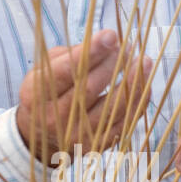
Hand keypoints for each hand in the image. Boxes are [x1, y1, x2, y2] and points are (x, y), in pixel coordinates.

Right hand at [16, 29, 153, 163]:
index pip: (66, 71)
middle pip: (89, 88)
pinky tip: (144, 85)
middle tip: (126, 46)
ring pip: (109, 108)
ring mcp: (76, 135)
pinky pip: (122, 124)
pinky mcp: (95, 146)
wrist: (40, 139)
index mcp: (36, 95)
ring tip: (144, 62)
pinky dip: (136, 103)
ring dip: (131, 83)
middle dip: (112, 64)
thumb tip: (104, 42)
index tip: (111, 35)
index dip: (91, 53)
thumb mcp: (43, 71)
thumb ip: (68, 55)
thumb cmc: (44, 95)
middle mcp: (54, 118)